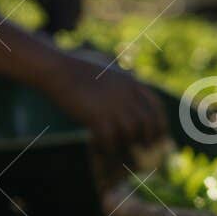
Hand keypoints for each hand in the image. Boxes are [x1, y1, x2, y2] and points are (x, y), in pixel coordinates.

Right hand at [38, 50, 168, 156]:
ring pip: (131, 132)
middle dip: (149, 137)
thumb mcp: (106, 64)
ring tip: (121, 150)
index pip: (155, 105)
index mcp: (131, 83)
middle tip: (144, 148)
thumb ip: (120, 72)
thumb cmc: (75, 64)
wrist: (56, 68)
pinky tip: (100, 149)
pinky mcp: (97, 116)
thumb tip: (130, 74)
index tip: (160, 134)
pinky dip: (108, 148)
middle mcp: (127, 95)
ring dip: (127, 144)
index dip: (160, 122)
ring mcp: (113, 106)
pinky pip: (110, 139)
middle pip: (148, 122)